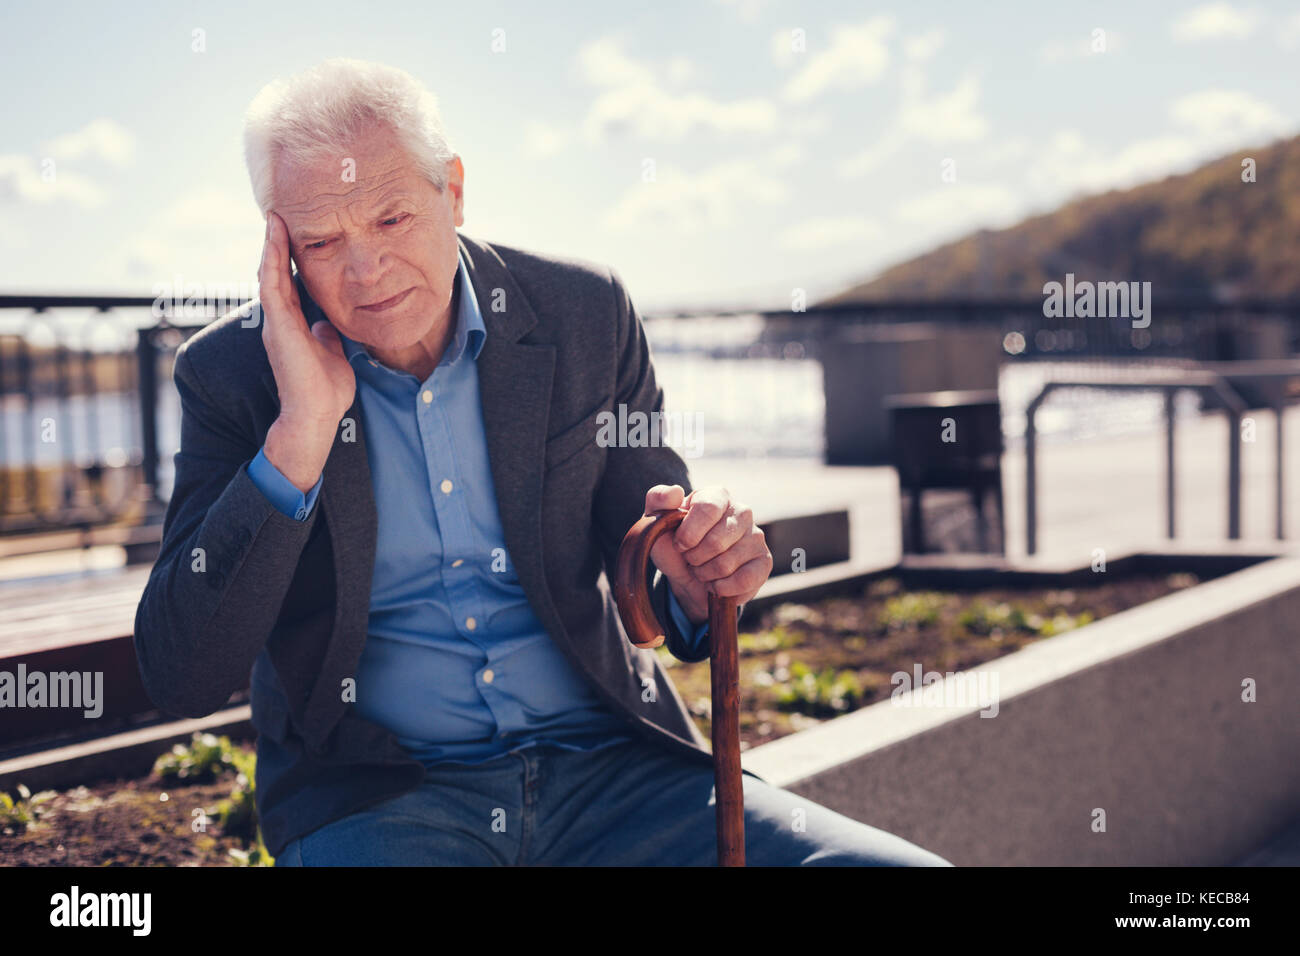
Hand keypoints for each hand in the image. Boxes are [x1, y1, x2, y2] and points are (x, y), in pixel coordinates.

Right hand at [259, 211, 355, 491]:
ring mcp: (278, 322)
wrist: (316, 415)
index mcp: (295, 326)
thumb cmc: (325, 391)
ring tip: (274, 218)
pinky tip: (274, 237)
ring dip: (271, 245)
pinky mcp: (279, 325)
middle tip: (278, 217)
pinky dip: (272, 259)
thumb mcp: (332, 353)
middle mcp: (282, 321)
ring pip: (269, 274)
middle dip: (277, 246)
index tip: (296, 235)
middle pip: (276, 274)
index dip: (291, 260)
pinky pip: (271, 283)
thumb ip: (327, 336)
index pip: (291, 284)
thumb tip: (328, 322)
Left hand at [645, 484, 771, 624]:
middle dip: (694, 557)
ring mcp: (756, 536)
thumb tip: (676, 491)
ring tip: (702, 568)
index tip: (680, 543)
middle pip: (716, 541)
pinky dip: (721, 588)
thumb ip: (658, 499)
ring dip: (705, 574)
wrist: (687, 574)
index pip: (707, 510)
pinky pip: (743, 581)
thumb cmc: (674, 542)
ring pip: (726, 564)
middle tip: (690, 557)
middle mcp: (742, 511)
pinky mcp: (764, 562)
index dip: (688, 534)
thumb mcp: (658, 521)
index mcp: (717, 496)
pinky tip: (716, 582)